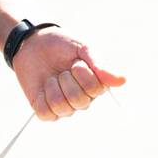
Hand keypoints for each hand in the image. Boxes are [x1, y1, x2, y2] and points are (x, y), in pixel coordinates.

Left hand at [11, 28, 125, 120]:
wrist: (34, 44)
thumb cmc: (62, 46)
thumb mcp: (83, 48)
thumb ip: (101, 65)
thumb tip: (122, 80)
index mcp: (96, 85)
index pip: (95, 89)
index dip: (82, 73)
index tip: (76, 62)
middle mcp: (83, 99)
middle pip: (79, 100)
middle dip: (67, 79)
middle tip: (63, 70)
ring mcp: (65, 107)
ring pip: (62, 106)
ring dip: (54, 86)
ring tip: (52, 77)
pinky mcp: (47, 112)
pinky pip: (47, 113)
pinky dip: (43, 97)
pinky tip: (44, 86)